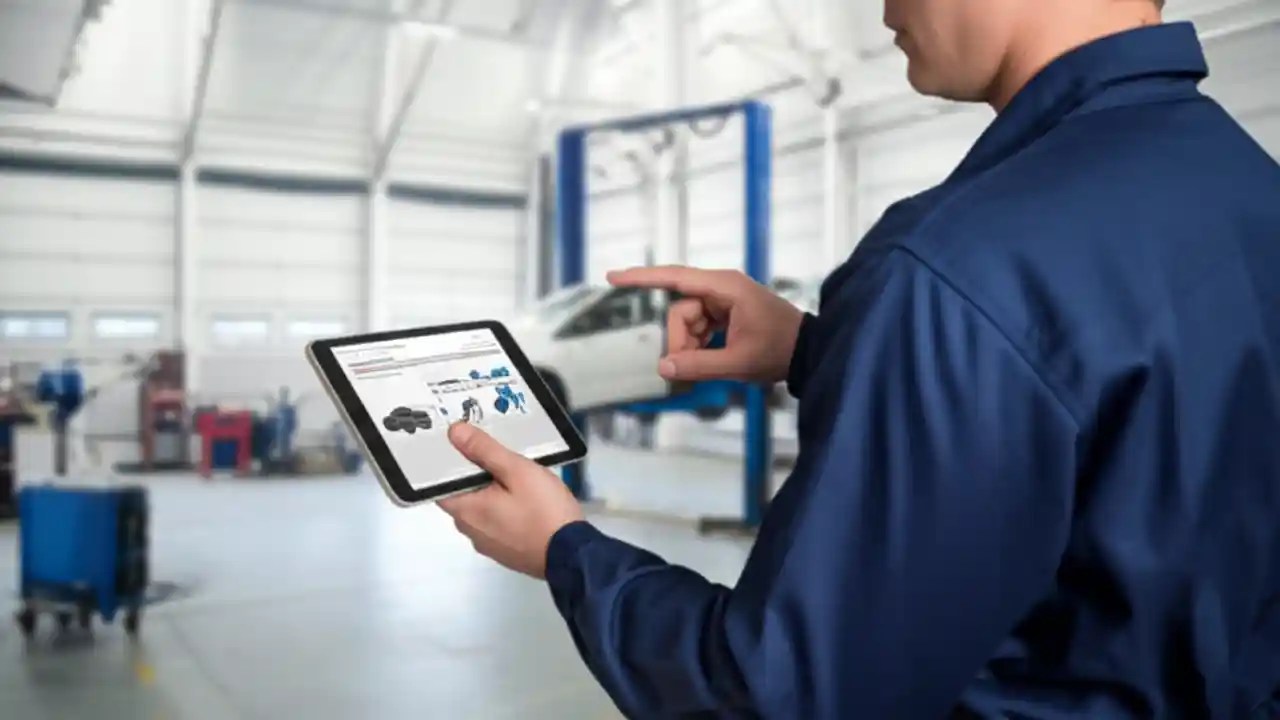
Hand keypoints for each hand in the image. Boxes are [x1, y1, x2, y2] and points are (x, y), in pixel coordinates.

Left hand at [437, 422, 583, 578]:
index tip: (460, 444)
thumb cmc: (543, 511)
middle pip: (461, 495)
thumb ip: (485, 451)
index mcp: (466, 510)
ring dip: (490, 492)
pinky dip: (502, 508)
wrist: (573, 555)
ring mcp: (488, 544)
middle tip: (493, 452)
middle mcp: (469, 530)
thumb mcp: (517, 471)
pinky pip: (495, 523)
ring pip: (480, 509)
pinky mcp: (505, 551)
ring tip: (512, 473)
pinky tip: (523, 498)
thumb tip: (454, 432)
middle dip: (473, 474)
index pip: (439, 484)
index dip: (447, 462)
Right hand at [607, 266, 804, 383]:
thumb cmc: (779, 350)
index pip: (675, 278)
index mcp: (725, 288)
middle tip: (689, 367)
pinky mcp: (726, 313)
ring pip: (687, 322)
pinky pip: (698, 327)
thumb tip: (663, 366)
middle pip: (680, 310)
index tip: (613, 277)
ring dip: (690, 346)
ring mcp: (723, 300)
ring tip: (708, 365)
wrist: (808, 353)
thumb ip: (699, 365)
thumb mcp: (738, 362)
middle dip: (680, 340)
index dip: (642, 278)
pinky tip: (709, 359)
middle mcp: (721, 288)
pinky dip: (698, 345)